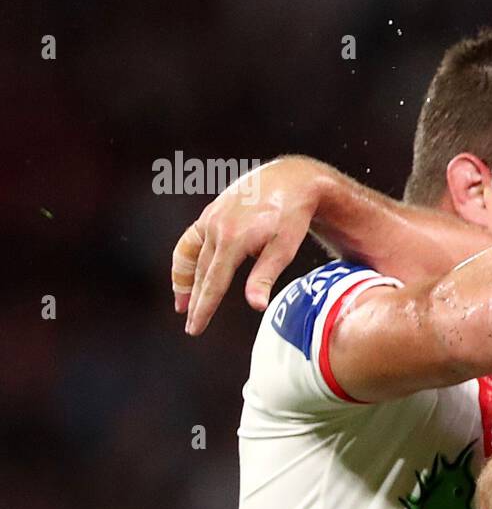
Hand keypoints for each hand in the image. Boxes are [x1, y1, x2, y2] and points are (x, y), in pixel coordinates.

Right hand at [172, 156, 333, 334]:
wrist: (291, 180)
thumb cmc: (292, 217)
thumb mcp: (284, 248)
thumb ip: (265, 276)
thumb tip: (256, 306)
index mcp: (233, 239)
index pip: (213, 282)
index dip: (204, 308)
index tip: (195, 328)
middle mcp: (215, 227)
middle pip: (200, 273)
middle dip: (195, 301)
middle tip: (192, 327)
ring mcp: (210, 218)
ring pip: (192, 256)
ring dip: (185, 282)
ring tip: (182, 305)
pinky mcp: (211, 212)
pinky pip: (191, 239)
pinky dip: (186, 258)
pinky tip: (188, 274)